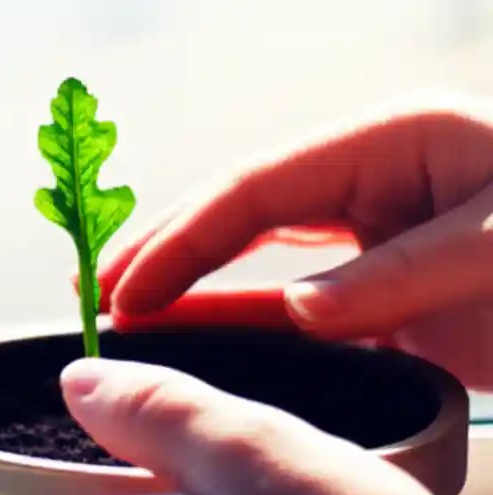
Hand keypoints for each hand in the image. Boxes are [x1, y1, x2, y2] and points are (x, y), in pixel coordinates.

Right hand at [101, 105, 492, 388]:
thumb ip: (401, 274)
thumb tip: (300, 310)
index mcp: (391, 144)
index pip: (256, 189)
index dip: (183, 239)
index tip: (128, 292)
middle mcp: (374, 188)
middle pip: (240, 218)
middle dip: (163, 254)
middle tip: (92, 295)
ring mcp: (381, 244)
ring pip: (262, 270)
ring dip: (191, 296)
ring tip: (119, 322)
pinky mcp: (396, 303)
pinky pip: (302, 319)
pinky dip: (246, 335)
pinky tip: (196, 350)